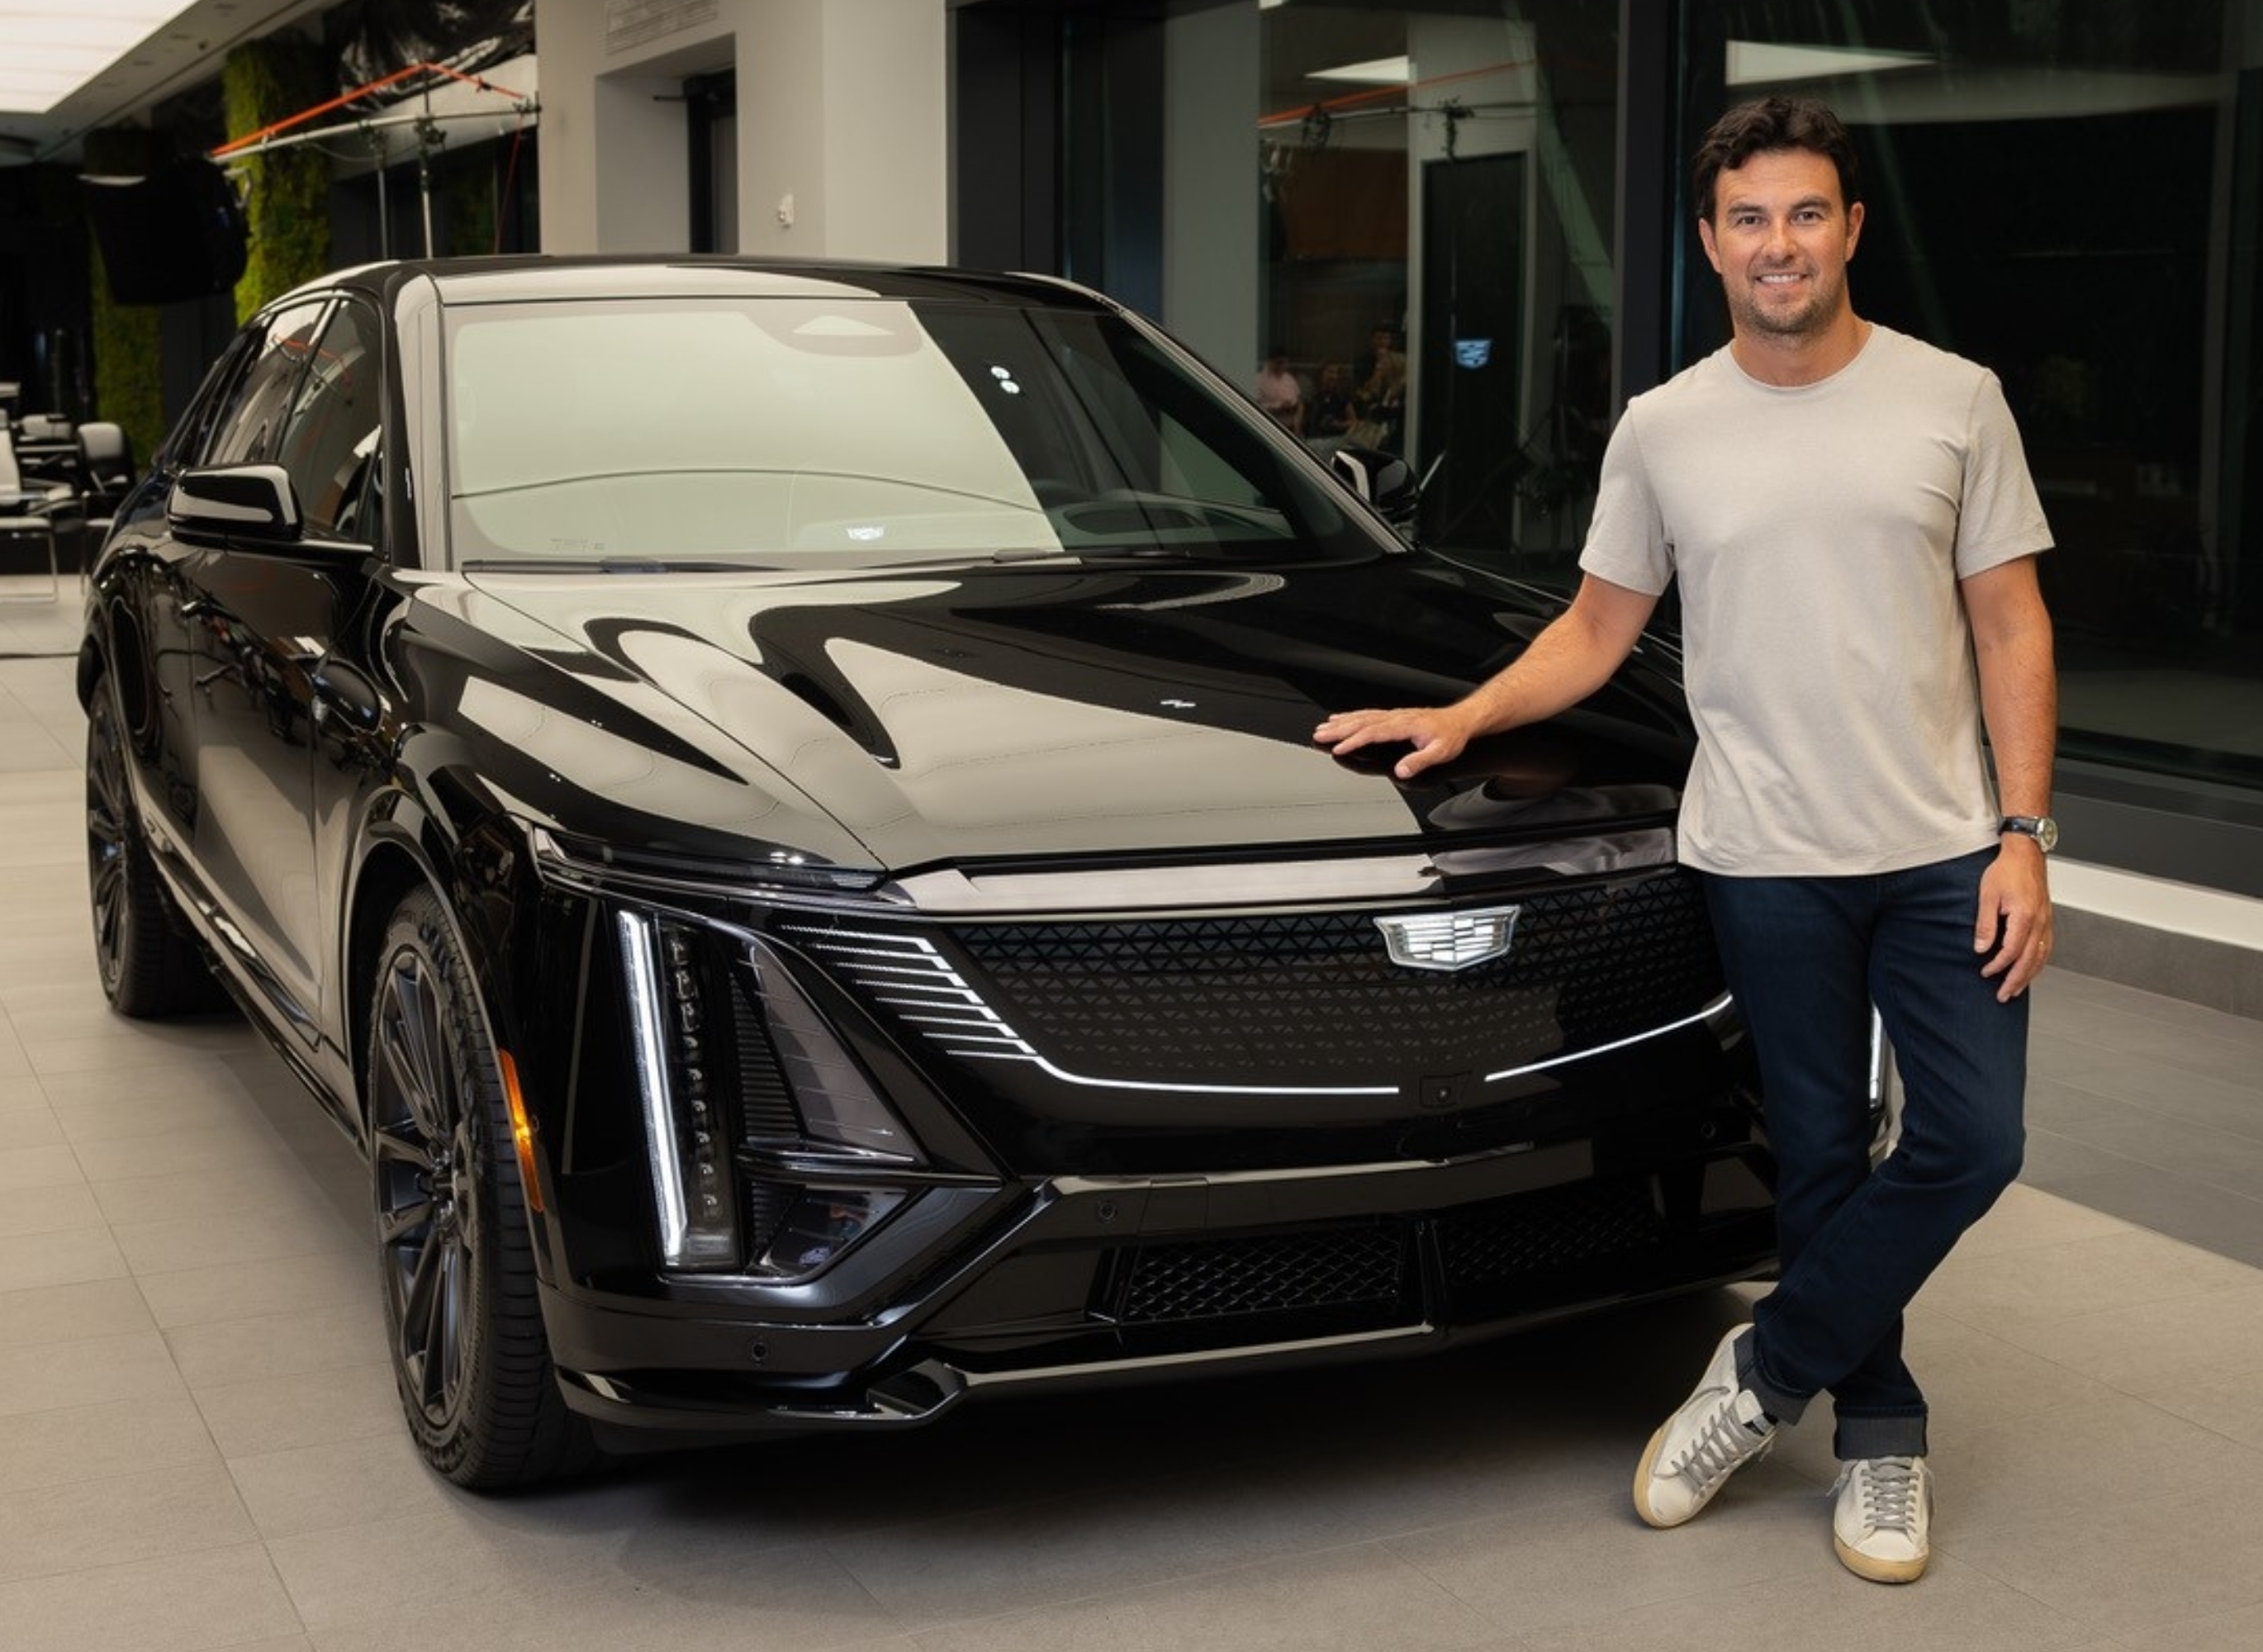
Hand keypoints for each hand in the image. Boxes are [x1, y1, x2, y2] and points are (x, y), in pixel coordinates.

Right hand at [1313, 706, 1470, 779]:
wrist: (1460, 720)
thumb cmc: (1451, 736)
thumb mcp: (1440, 752)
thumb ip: (1419, 761)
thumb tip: (1401, 770)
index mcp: (1405, 726)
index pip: (1373, 733)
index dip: (1354, 741)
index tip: (1339, 748)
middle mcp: (1396, 718)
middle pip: (1362, 723)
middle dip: (1339, 729)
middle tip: (1319, 734)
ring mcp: (1393, 716)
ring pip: (1362, 717)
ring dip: (1341, 722)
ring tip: (1323, 727)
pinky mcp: (1393, 716)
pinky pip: (1368, 714)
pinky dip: (1352, 716)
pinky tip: (1342, 719)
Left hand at [1976, 838, 2052, 1001]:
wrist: (2026, 854)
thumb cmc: (2007, 871)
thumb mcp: (1987, 896)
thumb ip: (1985, 925)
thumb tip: (1980, 949)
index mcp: (2025, 917)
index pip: (2012, 951)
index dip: (1998, 966)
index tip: (1985, 972)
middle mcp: (2040, 922)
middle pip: (2030, 961)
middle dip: (2015, 981)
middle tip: (2003, 996)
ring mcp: (2047, 922)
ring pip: (2041, 957)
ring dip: (2028, 976)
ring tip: (2015, 990)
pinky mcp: (2048, 920)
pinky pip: (2046, 948)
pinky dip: (2038, 963)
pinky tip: (2030, 970)